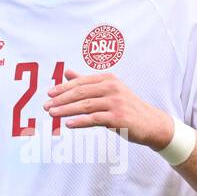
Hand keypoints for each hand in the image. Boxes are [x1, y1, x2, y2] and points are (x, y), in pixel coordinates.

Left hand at [43, 70, 173, 148]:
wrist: (150, 123)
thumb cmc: (126, 107)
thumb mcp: (108, 91)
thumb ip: (87, 82)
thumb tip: (67, 72)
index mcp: (108, 79)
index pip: (81, 82)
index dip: (63, 88)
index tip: (49, 93)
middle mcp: (112, 88)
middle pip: (81, 93)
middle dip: (61, 99)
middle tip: (46, 106)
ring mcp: (116, 103)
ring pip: (85, 106)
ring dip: (66, 110)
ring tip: (52, 114)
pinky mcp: (118, 118)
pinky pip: (94, 119)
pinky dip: (80, 121)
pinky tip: (68, 124)